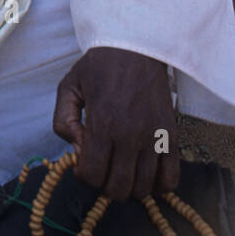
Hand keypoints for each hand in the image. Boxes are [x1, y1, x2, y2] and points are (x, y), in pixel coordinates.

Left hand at [53, 47, 179, 201]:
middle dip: (105, 185)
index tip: (83, 164)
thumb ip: (63, 120)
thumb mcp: (69, 86)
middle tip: (102, 168)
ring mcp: (153, 137)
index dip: (84, 176)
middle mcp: (130, 135)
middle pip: (118, 189)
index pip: (93, 175)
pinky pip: (171, 178)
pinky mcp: (171, 136)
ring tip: (122, 170)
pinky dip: (158, 186)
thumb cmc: (100, 66)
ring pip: (143, 188)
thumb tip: (76, 149)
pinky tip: (146, 174)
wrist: (136, 46)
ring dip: (129, 187)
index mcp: (102, 123)